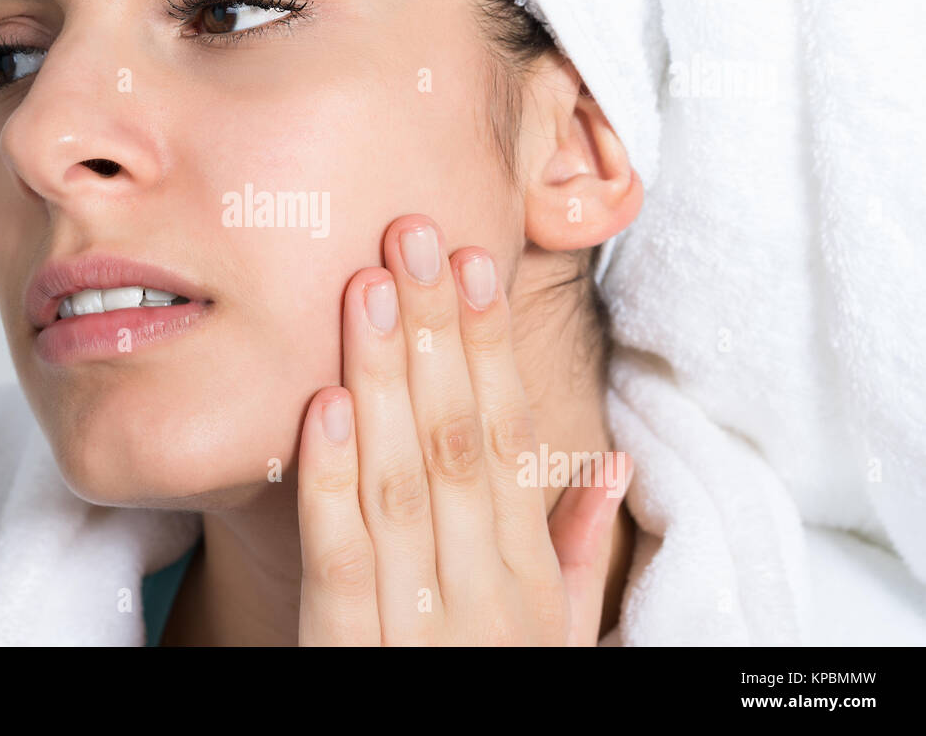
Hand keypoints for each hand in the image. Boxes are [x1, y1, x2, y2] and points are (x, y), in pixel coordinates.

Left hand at [296, 214, 631, 644]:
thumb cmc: (493, 689)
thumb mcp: (552, 638)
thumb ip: (576, 557)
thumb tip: (602, 466)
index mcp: (525, 580)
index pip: (507, 442)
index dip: (488, 351)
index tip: (471, 268)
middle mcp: (482, 594)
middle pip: (456, 444)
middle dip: (436, 334)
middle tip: (412, 235)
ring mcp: (421, 626)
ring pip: (401, 485)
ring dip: (386, 380)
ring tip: (369, 289)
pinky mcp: (352, 660)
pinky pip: (341, 565)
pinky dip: (332, 483)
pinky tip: (322, 406)